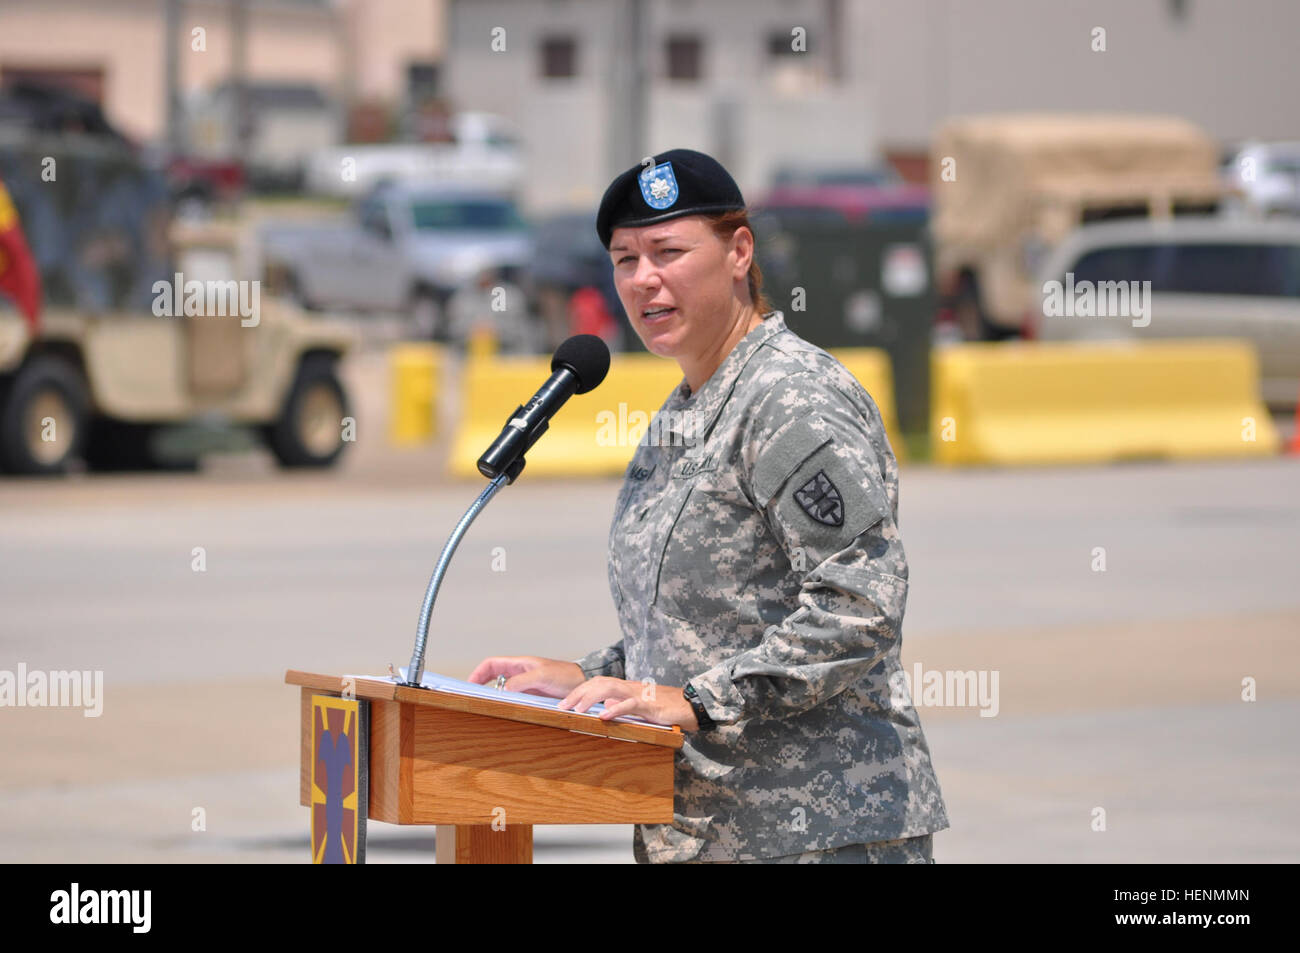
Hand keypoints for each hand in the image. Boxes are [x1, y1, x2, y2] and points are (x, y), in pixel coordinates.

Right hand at [467, 656, 585, 698]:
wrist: (583, 684)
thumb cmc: (565, 675)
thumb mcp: (542, 676)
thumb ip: (523, 681)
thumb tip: (503, 689)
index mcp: (520, 664)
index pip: (492, 664)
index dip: (478, 673)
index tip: (470, 685)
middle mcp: (520, 674)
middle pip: (493, 677)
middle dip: (481, 685)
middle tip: (473, 699)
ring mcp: (525, 685)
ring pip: (502, 689)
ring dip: (493, 696)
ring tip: (485, 706)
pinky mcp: (532, 696)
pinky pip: (514, 699)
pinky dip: (505, 704)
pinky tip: (504, 712)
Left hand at [557, 676, 697, 729]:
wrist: (688, 704)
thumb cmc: (664, 707)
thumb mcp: (638, 707)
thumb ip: (621, 705)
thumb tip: (605, 708)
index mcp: (624, 688)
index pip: (596, 684)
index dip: (579, 691)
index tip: (563, 703)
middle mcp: (628, 687)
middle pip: (598, 683)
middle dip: (578, 693)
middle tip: (562, 706)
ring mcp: (638, 694)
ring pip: (610, 689)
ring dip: (591, 698)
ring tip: (577, 709)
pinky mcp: (649, 704)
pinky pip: (630, 704)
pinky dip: (616, 709)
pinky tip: (604, 716)